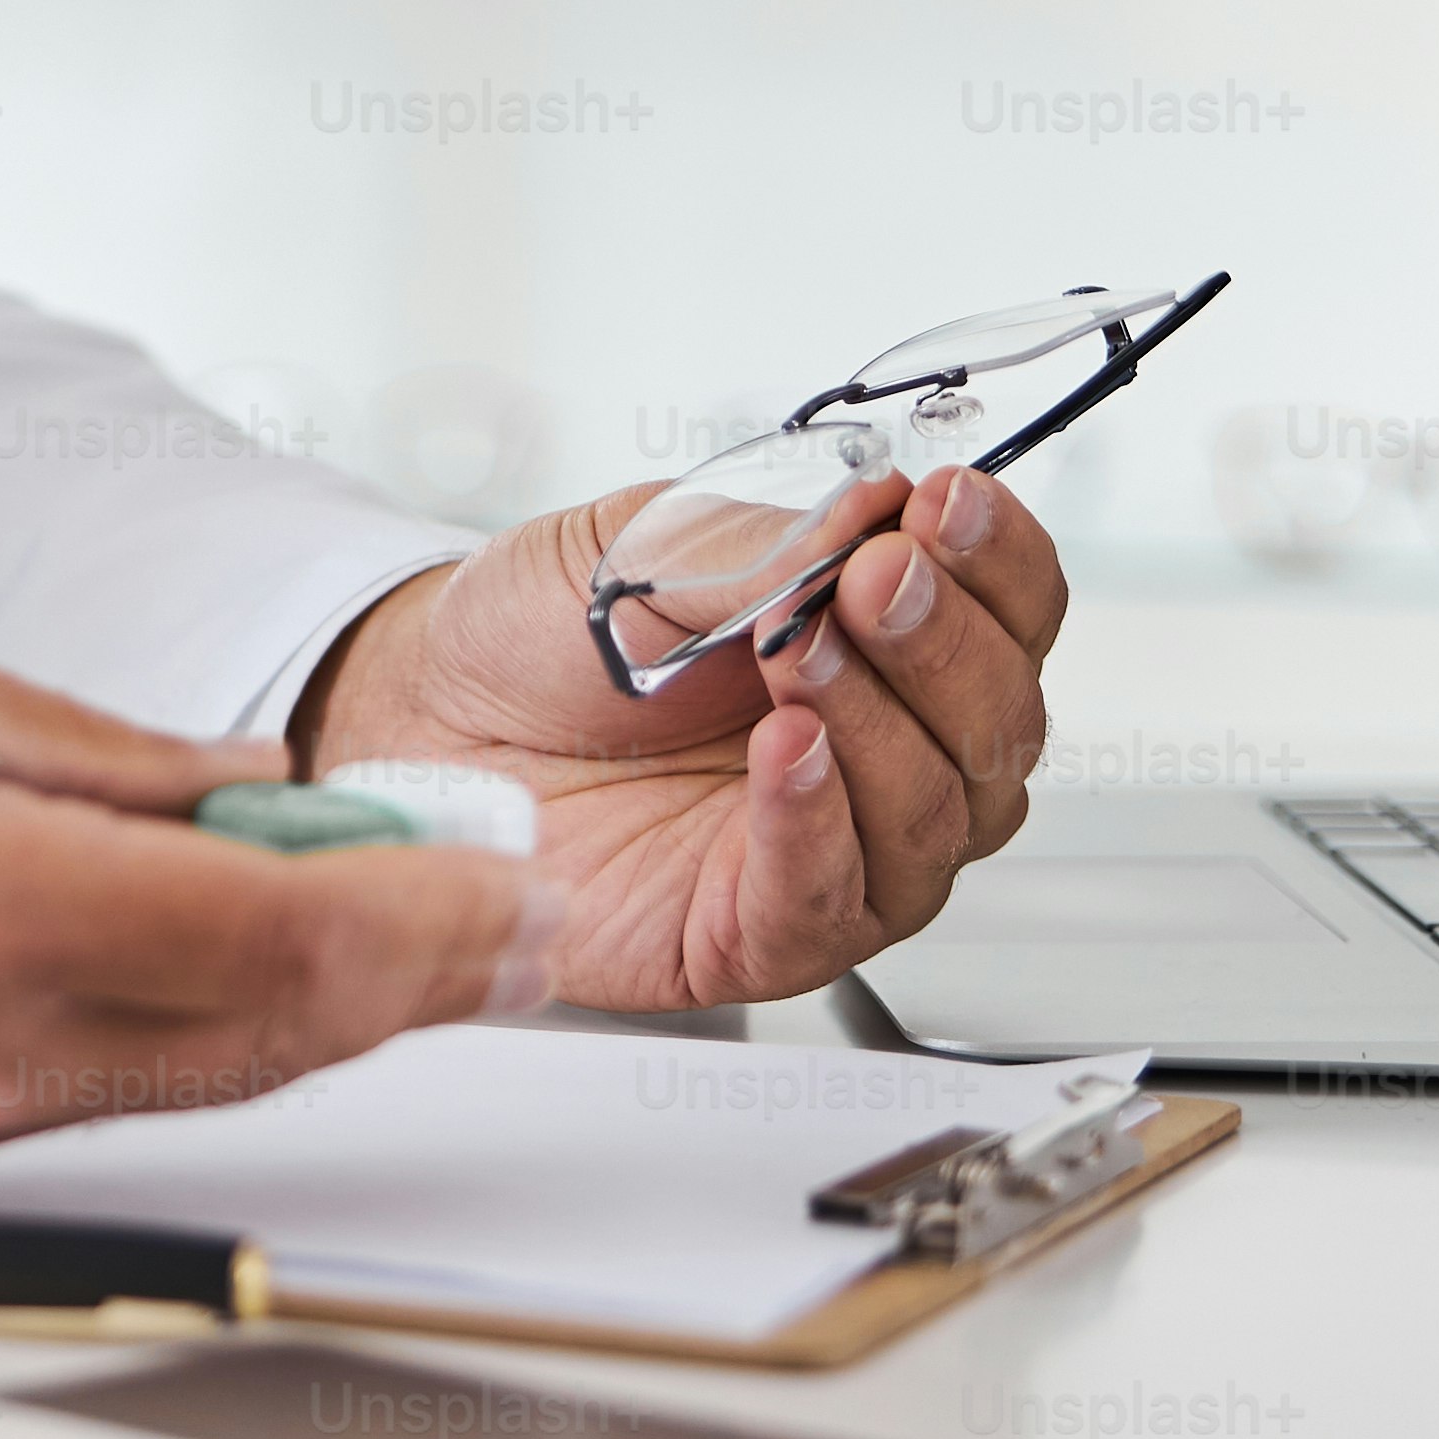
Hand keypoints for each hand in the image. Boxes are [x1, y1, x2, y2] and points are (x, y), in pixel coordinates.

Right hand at [0, 607, 568, 1196]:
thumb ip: (84, 752)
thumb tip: (253, 791)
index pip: (286, 950)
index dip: (439, 927)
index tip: (522, 890)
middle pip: (262, 1045)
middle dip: (406, 979)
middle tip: (503, 915)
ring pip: (169, 1084)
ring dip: (280, 1004)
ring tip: (360, 907)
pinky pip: (54, 1106)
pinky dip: (147, 1035)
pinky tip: (171, 952)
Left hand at [283, 465, 1071, 1015]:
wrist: (426, 716)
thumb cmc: (543, 637)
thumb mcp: (657, 547)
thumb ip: (775, 541)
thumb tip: (881, 508)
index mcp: (882, 642)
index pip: (1012, 612)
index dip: (1000, 559)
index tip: (948, 505)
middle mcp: (884, 754)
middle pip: (1001, 722)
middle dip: (946, 640)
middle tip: (871, 580)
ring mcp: (836, 850)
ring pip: (941, 816)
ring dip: (882, 724)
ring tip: (794, 651)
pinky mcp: (760, 933)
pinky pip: (833, 898)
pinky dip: (818, 822)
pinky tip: (787, 753)